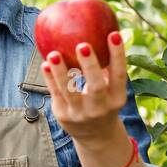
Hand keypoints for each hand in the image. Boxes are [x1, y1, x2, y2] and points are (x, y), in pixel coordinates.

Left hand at [41, 30, 128, 144]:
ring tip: (54, 54)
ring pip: (70, 92)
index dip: (118, 55)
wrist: (96, 137)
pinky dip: (50, 79)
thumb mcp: (112, 89)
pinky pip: (55, 94)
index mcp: (117, 98)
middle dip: (89, 66)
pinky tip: (46, 64)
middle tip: (83, 45)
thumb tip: (104, 30)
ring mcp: (80, 113)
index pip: (120, 75)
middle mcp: (100, 108)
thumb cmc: (104, 101)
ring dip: (61, 72)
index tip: (114, 34)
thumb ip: (108, 67)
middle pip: (95, 87)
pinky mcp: (64, 116)